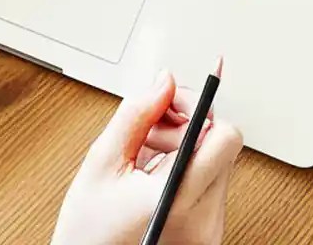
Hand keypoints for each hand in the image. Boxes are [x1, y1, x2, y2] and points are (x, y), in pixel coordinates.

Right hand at [52, 72, 243, 244]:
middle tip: (148, 133)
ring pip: (215, 163)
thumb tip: (164, 83)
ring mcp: (209, 229)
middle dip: (185, 127)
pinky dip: (185, 172)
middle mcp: (204, 218)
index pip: (224, 136)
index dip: (198, 109)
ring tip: (145, 160)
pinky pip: (209, 186)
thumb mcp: (101, 164)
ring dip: (184, 149)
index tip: (173, 100)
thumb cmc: (88, 233)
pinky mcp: (207, 234)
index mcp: (178, 198)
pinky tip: (153, 178)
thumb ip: (136, 115)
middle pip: (221, 145)